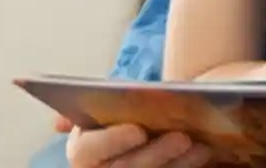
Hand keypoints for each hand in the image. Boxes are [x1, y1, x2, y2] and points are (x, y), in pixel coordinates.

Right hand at [56, 115, 211, 167]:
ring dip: (176, 162)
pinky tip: (203, 150)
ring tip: (199, 144)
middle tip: (182, 136)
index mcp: (82, 148)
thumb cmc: (124, 112)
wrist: (145, 125)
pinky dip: (185, 166)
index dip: (112, 141)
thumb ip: (99, 104)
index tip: (138, 131)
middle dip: (155, 154)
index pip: (87, 151)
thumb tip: (62, 121)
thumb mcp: (111, 103)